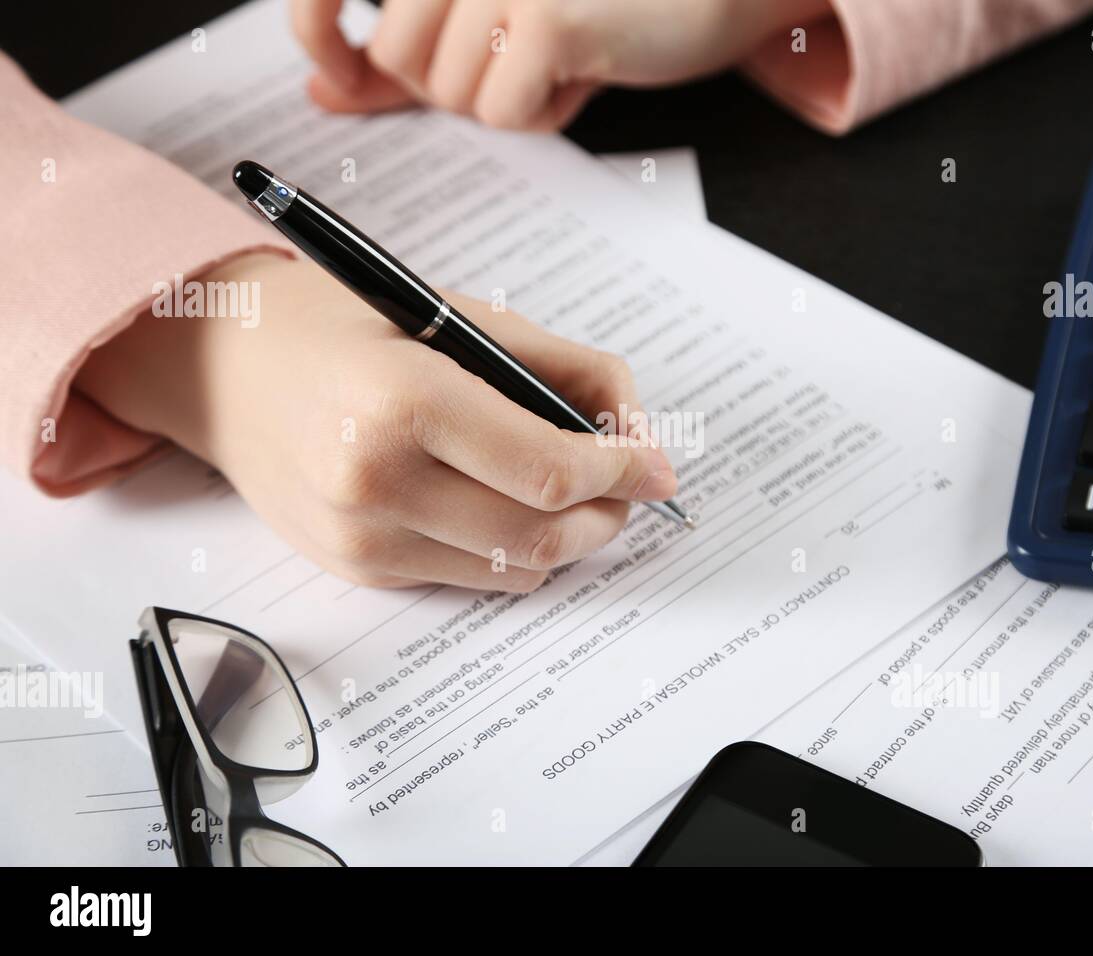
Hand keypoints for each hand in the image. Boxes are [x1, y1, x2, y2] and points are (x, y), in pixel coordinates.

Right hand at [77, 254, 677, 590]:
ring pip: (515, 570)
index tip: (656, 465)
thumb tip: (637, 432)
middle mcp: (376, 484)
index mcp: (403, 403)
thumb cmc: (349, 325)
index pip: (550, 471)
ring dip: (569, 539)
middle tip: (628, 485)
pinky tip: (514, 506)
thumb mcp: (464, 316)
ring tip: (579, 495)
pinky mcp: (357, 569)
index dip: (623, 473)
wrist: (224, 365)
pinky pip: (470, 576)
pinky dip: (515, 550)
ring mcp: (361, 539)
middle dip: (608, 514)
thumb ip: (565, 369)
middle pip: (543, 536)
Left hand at [291, 0, 829, 128]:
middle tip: (517, 61)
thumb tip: (322, 87)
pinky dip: (546, 114)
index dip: (318, 34)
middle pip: (397, 56)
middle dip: (453, 83)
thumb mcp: (494, 10)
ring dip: (508, 99)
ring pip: (452, 94)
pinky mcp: (545, 16)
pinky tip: (587, 71)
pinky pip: (505, 114)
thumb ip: (410, 42)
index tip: (342, 77)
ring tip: (563, 56)